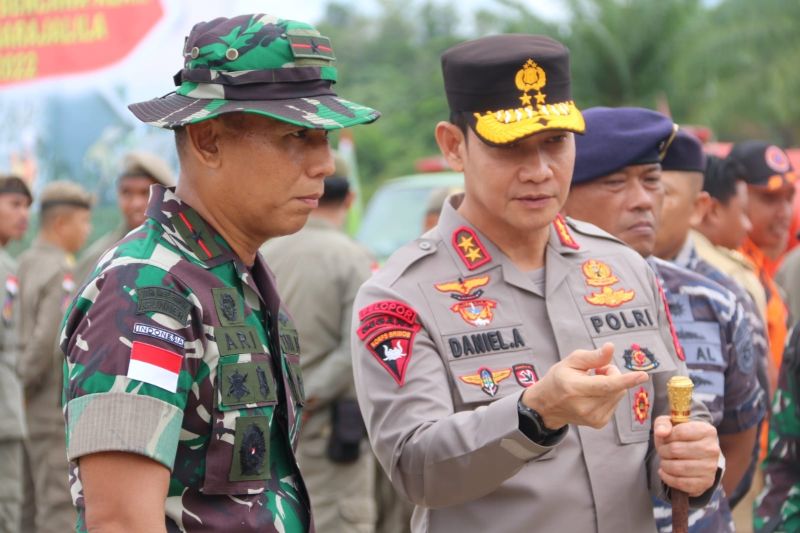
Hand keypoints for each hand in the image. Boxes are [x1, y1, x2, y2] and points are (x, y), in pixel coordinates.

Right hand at [521, 342, 647, 428]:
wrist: (547, 406)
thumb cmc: (559, 380)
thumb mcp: (571, 362)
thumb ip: (593, 356)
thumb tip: (611, 348)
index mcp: (575, 389)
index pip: (605, 385)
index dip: (625, 379)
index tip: (643, 375)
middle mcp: (585, 407)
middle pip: (616, 387)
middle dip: (612, 374)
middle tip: (596, 371)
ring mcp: (593, 418)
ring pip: (618, 395)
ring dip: (611, 385)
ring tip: (592, 383)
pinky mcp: (599, 423)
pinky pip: (615, 403)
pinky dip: (609, 395)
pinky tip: (594, 394)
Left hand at [654, 416, 719, 496]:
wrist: (696, 454)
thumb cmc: (681, 437)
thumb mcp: (671, 424)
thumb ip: (663, 423)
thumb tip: (661, 432)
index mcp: (707, 431)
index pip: (679, 432)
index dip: (666, 436)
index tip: (665, 439)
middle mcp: (712, 449)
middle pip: (676, 450)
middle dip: (663, 451)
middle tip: (663, 452)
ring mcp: (711, 467)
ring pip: (677, 468)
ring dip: (665, 465)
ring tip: (664, 461)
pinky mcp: (706, 482)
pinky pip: (682, 483)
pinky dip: (668, 478)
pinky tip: (665, 472)